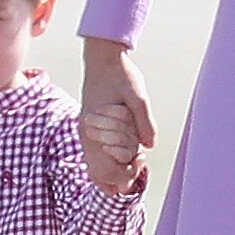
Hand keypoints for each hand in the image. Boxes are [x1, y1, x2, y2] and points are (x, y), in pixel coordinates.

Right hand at [80, 37, 156, 194]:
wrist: (102, 58)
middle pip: (99, 175)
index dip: (127, 172)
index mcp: (94, 129)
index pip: (107, 170)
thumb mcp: (138, 96)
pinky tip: (123, 154)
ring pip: (94, 169)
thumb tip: (150, 145)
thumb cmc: (119, 74)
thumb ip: (144, 121)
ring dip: (113, 171)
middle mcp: (86, 136)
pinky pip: (94, 158)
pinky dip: (108, 163)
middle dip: (120, 176)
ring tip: (132, 160)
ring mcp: (85, 135)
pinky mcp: (88, 131)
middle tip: (139, 162)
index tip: (141, 159)